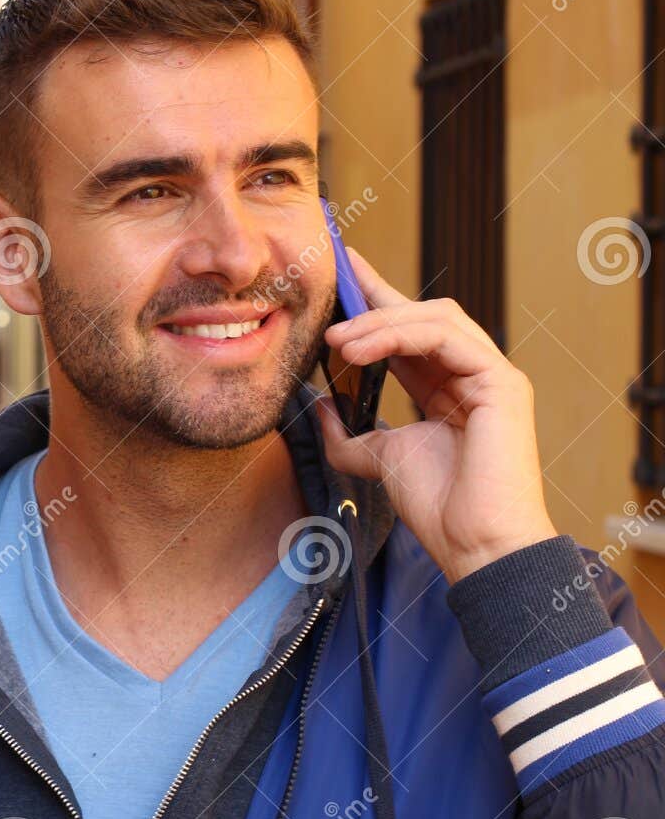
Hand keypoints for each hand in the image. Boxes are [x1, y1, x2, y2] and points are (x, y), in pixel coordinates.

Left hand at [315, 248, 557, 583]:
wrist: (474, 544)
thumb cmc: (439, 508)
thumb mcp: (379, 458)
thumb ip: (346, 432)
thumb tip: (316, 403)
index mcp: (447, 388)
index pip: (409, 331)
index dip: (376, 300)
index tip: (341, 274)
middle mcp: (473, 374)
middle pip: (424, 312)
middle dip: (376, 295)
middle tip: (333, 284)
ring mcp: (492, 375)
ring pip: (434, 318)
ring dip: (378, 321)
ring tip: (336, 338)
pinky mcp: (502, 382)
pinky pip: (445, 337)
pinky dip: (398, 335)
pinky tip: (359, 350)